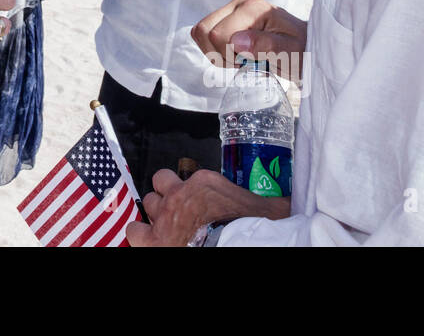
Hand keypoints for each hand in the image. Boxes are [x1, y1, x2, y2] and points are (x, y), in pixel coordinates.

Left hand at [125, 168, 289, 246]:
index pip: (192, 176)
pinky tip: (147, 238)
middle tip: (177, 206)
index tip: (201, 199)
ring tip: (163, 223)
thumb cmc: (251, 230)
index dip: (194, 189)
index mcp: (205, 183)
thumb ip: (275, 202)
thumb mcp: (268, 209)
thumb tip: (289, 202)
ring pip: (147, 201)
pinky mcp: (153, 238)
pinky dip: (139, 233)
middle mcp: (180, 193)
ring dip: (154, 211)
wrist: (236, 247)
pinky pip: (134, 229)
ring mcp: (164, 214)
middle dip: (167, 193)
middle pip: (162, 182)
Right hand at [190, 0, 306, 80]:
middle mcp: (240, 3)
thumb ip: (265, 45)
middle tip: (244, 61)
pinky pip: (205, 35)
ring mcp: (232, 9)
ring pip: (200, 32)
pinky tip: (235, 54)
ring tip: (241, 58)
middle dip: (220, 54)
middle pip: (204, 30)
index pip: (218, 35)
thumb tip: (236, 41)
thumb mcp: (290, 52)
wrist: (307, 47)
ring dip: (216, 52)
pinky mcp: (228, 17)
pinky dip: (215, 50)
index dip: (229, 56)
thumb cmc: (302, 50)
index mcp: (253, 8)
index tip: (251, 62)